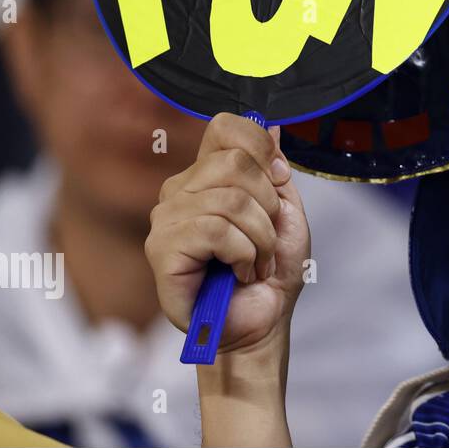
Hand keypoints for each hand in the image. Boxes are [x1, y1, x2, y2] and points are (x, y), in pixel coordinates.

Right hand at [146, 113, 310, 355]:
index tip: (279, 180)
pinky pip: (215, 231)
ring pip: (231, 200)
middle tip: (267, 239)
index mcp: (207, 175)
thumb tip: (269, 125)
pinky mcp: (162, 250)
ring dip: (261, 239)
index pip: (225, 128)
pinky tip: (239, 273)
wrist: (263, 323)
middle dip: (269, 205)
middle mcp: (180, 190)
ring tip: (256, 262)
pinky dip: (244, 254)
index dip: (260, 147)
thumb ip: (274, 170)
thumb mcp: (285, 213)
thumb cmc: (271, 272)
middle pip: (235, 163)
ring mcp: (166, 219)